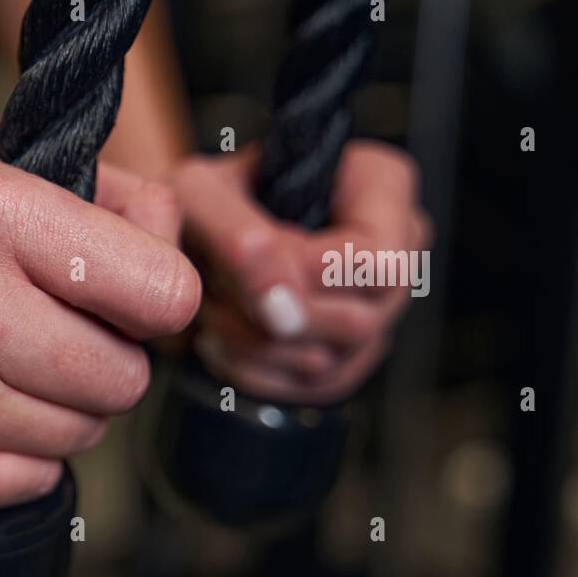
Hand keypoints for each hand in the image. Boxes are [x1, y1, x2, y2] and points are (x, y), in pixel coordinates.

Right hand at [0, 149, 199, 511]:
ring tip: (1, 373)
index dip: (153, 301)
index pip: (166, 292)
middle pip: (128, 378)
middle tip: (51, 340)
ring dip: (59, 411)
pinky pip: (34, 480)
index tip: (116, 298)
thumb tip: (177, 246)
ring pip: (83, 436)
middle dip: (105, 363)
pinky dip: (18, 456)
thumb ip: (109, 203)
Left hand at [171, 141, 431, 403]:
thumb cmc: (199, 201)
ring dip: (250, 340)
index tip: (246, 268)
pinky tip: (217, 337)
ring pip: (328, 362)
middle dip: (270, 312)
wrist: (187, 235)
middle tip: (215, 283)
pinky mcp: (342, 360)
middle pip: (357, 320)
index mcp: (379, 187)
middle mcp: (391, 253)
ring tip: (211, 303)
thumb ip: (239, 237)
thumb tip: (280, 305)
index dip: (312, 277)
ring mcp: (373, 314)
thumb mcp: (199, 194)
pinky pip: (305, 388)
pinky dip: (248, 369)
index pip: (379, 259)